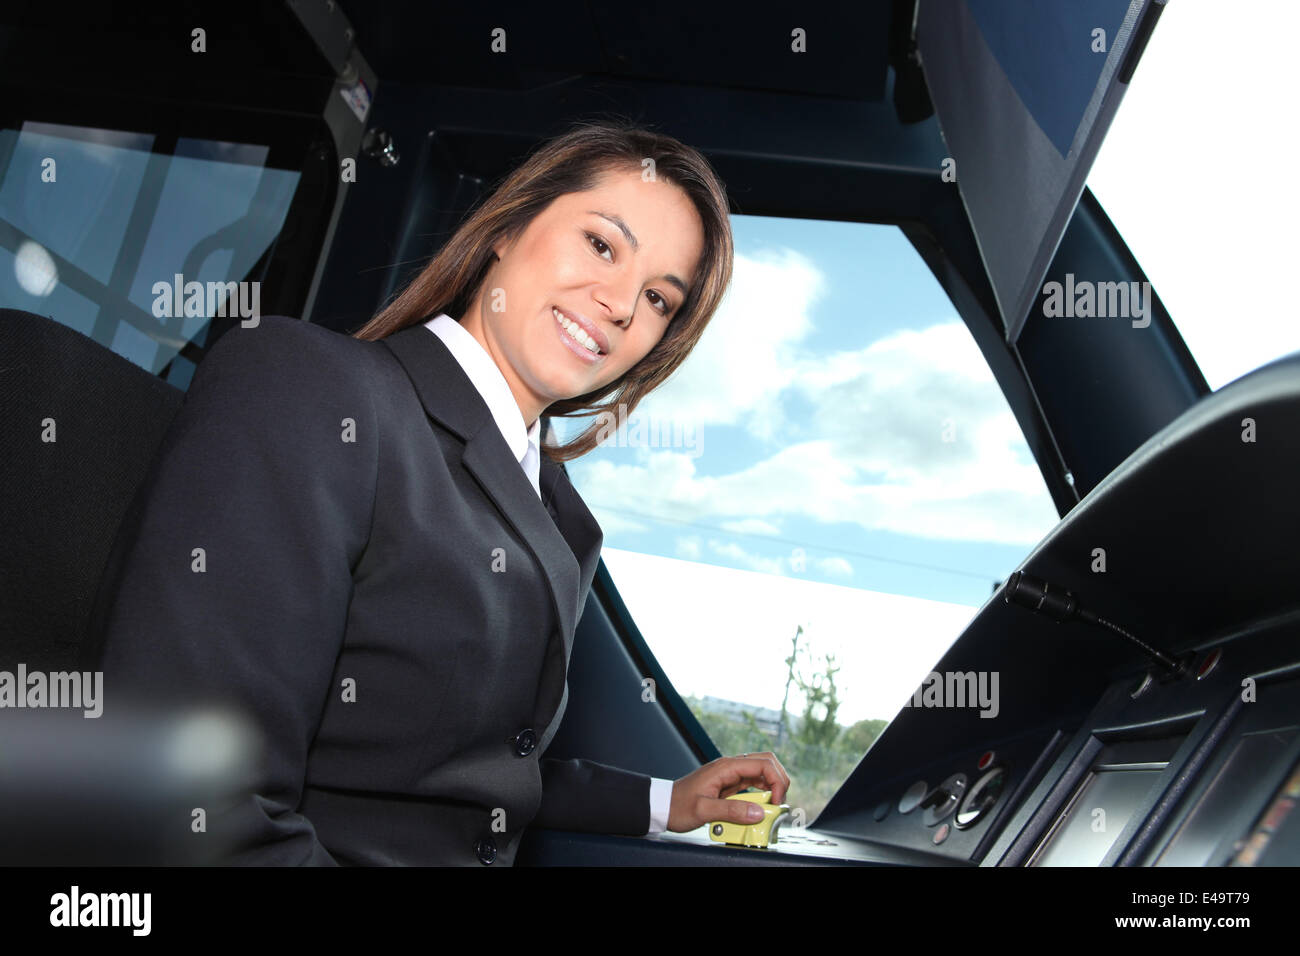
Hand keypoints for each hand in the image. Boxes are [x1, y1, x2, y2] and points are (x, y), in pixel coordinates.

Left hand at [667, 752, 790, 831]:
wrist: (663, 805)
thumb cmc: (677, 805)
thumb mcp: (703, 810)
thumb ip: (731, 812)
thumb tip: (759, 813)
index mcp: (726, 767)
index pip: (763, 764)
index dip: (776, 781)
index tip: (776, 802)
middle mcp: (730, 767)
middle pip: (766, 762)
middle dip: (779, 780)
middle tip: (779, 802)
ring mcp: (730, 775)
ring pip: (762, 772)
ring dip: (772, 786)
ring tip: (773, 806)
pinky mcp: (730, 785)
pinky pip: (753, 784)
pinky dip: (763, 793)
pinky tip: (762, 806)